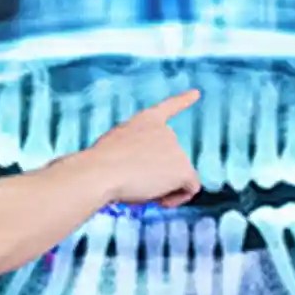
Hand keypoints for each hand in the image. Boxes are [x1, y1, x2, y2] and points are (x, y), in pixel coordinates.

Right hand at [80, 89, 202, 207]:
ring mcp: (177, 148)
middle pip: (170, 160)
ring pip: (177, 178)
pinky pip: (190, 189)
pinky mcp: (183, 168)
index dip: (183, 101)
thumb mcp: (114, 151)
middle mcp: (166, 131)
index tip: (196, 93)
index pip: (167, 108)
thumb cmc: (98, 166)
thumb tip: (147, 181)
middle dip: (158, 175)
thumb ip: (134, 157)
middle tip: (135, 184)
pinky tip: (161, 201)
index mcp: (145, 121)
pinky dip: (178, 198)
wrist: (100, 171)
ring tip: (139, 189)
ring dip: (162, 189)